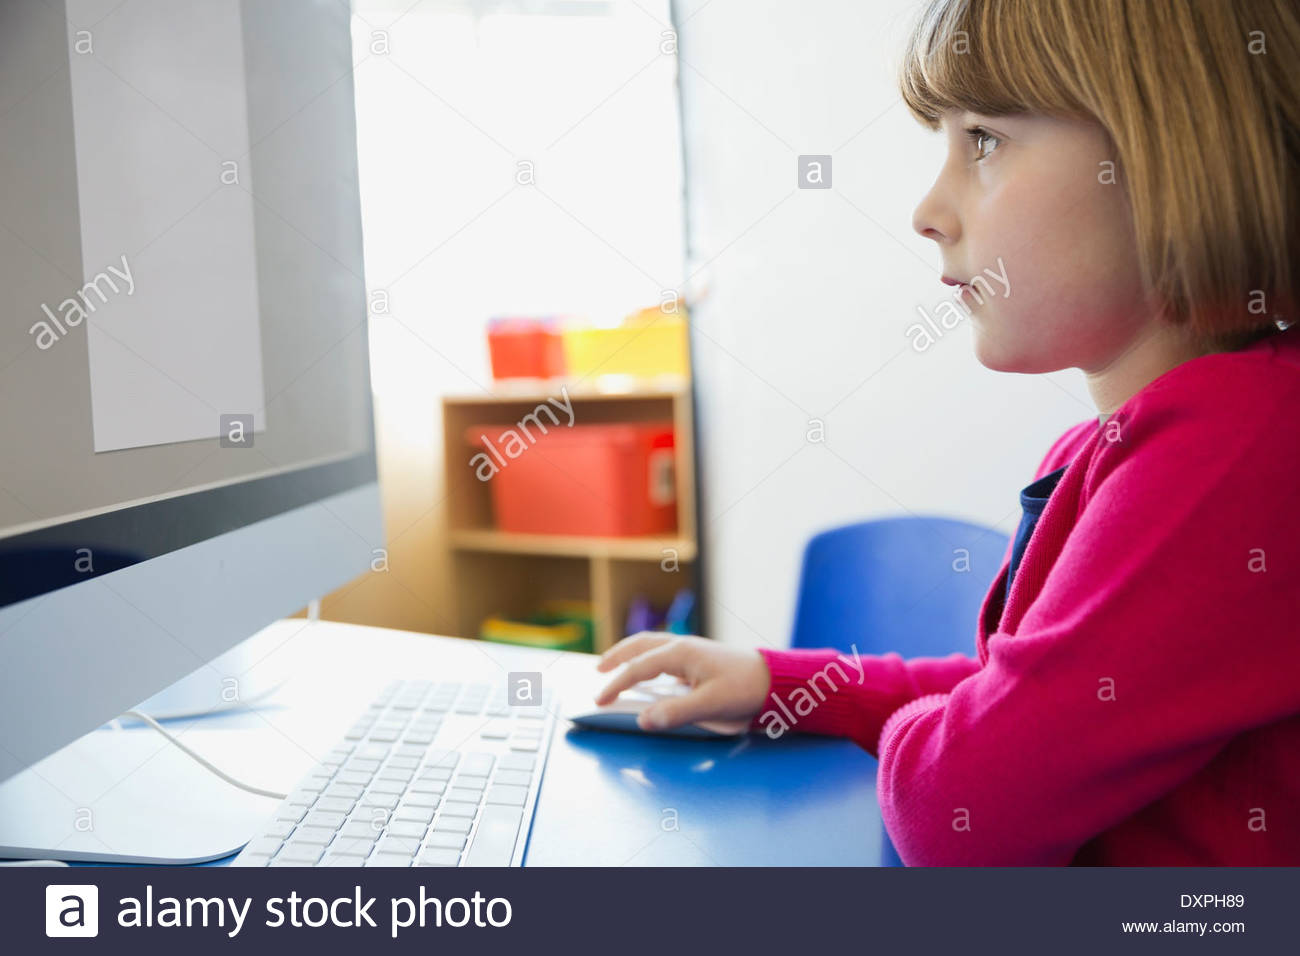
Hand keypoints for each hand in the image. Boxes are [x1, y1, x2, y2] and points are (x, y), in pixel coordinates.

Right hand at [594, 632, 771, 732]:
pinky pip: (664, 653)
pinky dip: (647, 658)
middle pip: (641, 645)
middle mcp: (683, 646)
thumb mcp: (710, 705)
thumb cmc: (744, 689)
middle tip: (598, 670)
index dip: (616, 685)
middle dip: (617, 656)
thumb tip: (642, 720)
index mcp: (681, 653)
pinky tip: (648, 671)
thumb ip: (675, 713)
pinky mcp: (699, 659)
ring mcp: (691, 650)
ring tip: (615, 664)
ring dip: (630, 653)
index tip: (600, 701)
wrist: (775, 680)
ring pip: (652, 645)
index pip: (638, 668)